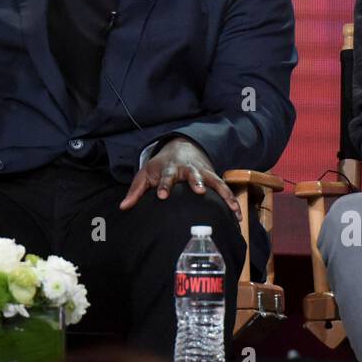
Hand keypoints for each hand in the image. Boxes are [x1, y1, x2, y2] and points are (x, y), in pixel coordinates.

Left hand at [119, 136, 240, 220]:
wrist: (181, 147)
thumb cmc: (160, 166)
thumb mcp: (145, 174)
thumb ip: (136, 191)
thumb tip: (123, 207)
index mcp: (169, 169)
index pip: (166, 177)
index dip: (165, 186)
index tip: (163, 196)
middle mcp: (187, 170)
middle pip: (192, 175)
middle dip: (195, 181)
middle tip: (199, 190)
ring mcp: (202, 172)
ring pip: (213, 181)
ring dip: (221, 192)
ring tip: (230, 206)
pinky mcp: (212, 177)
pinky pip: (224, 188)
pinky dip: (231, 200)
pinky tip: (237, 214)